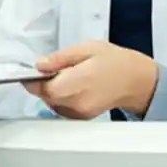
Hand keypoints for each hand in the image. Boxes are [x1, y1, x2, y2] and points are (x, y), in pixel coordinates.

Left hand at [23, 41, 158, 118]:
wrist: (135, 81)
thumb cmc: (114, 62)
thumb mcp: (87, 48)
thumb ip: (60, 57)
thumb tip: (40, 64)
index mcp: (80, 81)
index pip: (45, 88)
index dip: (33, 80)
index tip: (31, 72)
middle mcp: (78, 101)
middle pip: (46, 96)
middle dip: (43, 83)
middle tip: (51, 69)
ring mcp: (80, 113)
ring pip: (51, 103)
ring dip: (51, 90)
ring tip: (66, 77)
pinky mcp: (81, 118)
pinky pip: (60, 108)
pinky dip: (59, 97)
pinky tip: (70, 87)